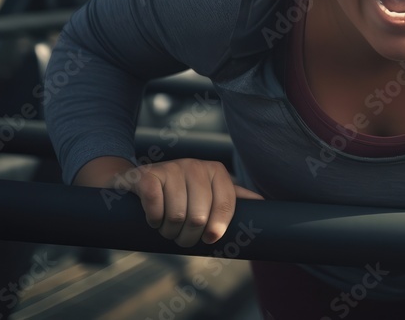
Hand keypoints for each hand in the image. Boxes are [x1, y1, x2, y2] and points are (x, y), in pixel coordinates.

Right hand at [113, 158, 263, 246]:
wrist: (140, 181)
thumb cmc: (181, 192)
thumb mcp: (210, 192)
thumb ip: (234, 197)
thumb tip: (265, 205)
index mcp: (216, 171)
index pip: (226, 205)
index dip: (218, 228)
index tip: (210, 239)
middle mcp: (195, 165)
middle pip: (199, 216)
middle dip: (189, 236)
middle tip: (181, 236)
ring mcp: (171, 168)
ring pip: (176, 215)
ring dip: (169, 231)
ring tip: (167, 228)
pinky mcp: (147, 175)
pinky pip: (155, 205)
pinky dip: (153, 219)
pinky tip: (153, 218)